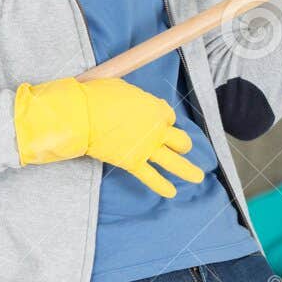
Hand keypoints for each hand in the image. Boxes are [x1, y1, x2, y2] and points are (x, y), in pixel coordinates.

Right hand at [14, 75, 204, 196]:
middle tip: (182, 148)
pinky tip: (171, 193)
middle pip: (180, 139)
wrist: (83, 115)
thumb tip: (138, 102)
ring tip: (198, 178)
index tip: (157, 123)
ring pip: (175, 161)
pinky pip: (151, 177)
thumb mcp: (124, 88)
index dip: (164, 120)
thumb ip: (137, 100)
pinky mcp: (133, 162)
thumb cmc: (99, 96)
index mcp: (156, 108)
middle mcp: (157, 129)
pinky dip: (162, 186)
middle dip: (183, 144)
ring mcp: (147, 147)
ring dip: (188, 171)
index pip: (169, 117)